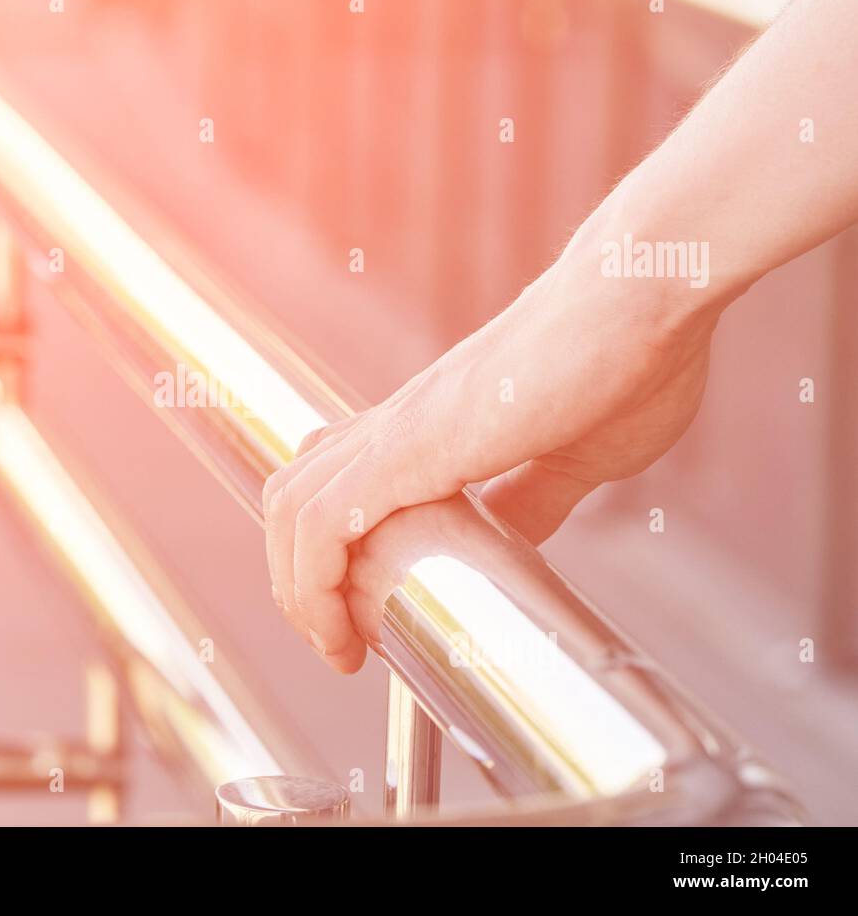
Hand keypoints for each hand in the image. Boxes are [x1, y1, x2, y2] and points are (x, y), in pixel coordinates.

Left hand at [263, 248, 720, 672]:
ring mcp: (400, 430)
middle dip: (296, 579)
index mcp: (431, 426)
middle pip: (294, 496)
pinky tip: (341, 627)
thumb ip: (528, 497)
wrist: (643, 288)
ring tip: (335, 647)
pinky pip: (325, 522)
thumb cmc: (625, 359)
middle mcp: (399, 423)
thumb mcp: (569, 456)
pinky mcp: (413, 445)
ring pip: (292, 509)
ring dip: (297, 589)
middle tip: (337, 642)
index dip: (326, 554)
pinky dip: (314, 582)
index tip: (359, 617)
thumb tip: (504, 546)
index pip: (336, 483)